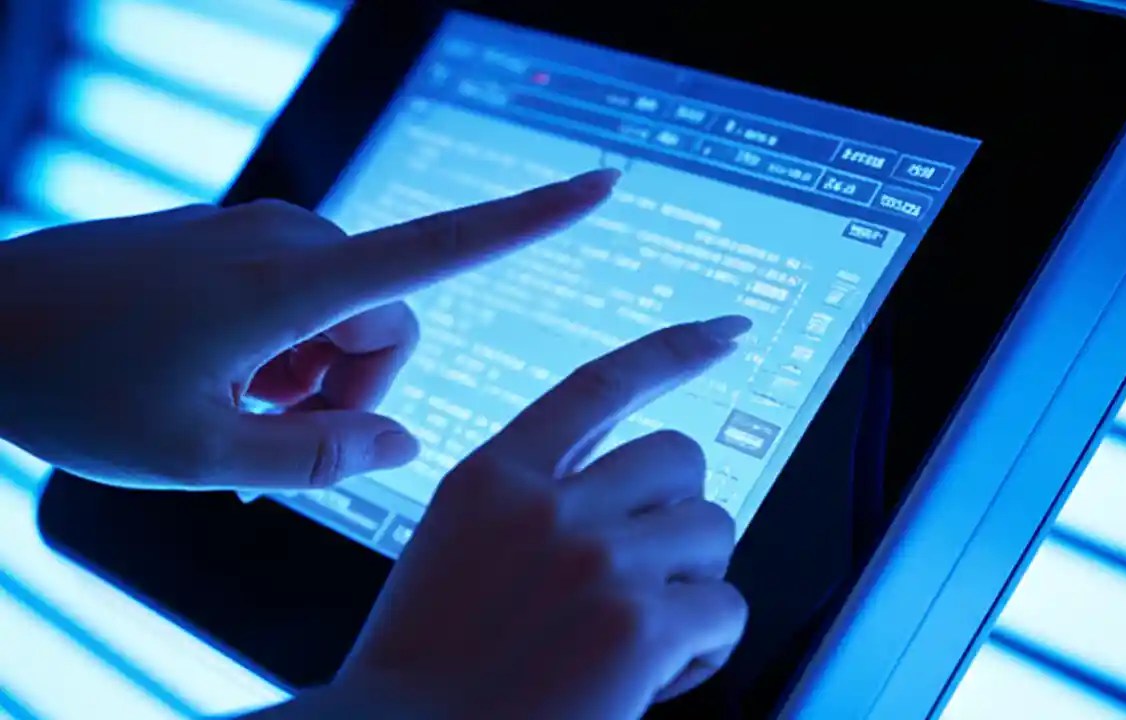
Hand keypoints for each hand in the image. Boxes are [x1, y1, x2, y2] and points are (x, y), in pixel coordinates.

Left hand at [0, 169, 617, 488]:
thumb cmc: (77, 391)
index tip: (599, 182)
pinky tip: (218, 385)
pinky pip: (299, 298)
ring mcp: (257, 237)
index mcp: (293, 285)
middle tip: (275, 440)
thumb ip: (323, 460)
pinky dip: (282, 352)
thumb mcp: (206, 457)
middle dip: (352, 392)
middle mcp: (289, 242)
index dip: (532, 216)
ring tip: (233, 414)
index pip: (442, 247)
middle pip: (388, 324)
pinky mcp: (233, 243)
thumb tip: (403, 448)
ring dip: (312, 378)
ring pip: (344, 316)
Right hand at [321, 318, 751, 718]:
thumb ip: (528, 508)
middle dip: (679, 514)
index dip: (675, 350)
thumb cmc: (425, 674)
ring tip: (641, 638)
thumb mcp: (454, 553)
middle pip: (681, 458)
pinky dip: (704, 650)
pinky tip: (650, 680)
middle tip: (649, 576)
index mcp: (492, 479)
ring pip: (713, 530)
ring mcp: (597, 558)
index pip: (601, 385)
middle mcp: (548, 504)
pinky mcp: (639, 623)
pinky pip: (726, 611)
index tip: (729, 331)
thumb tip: (626, 500)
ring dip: (694, 583)